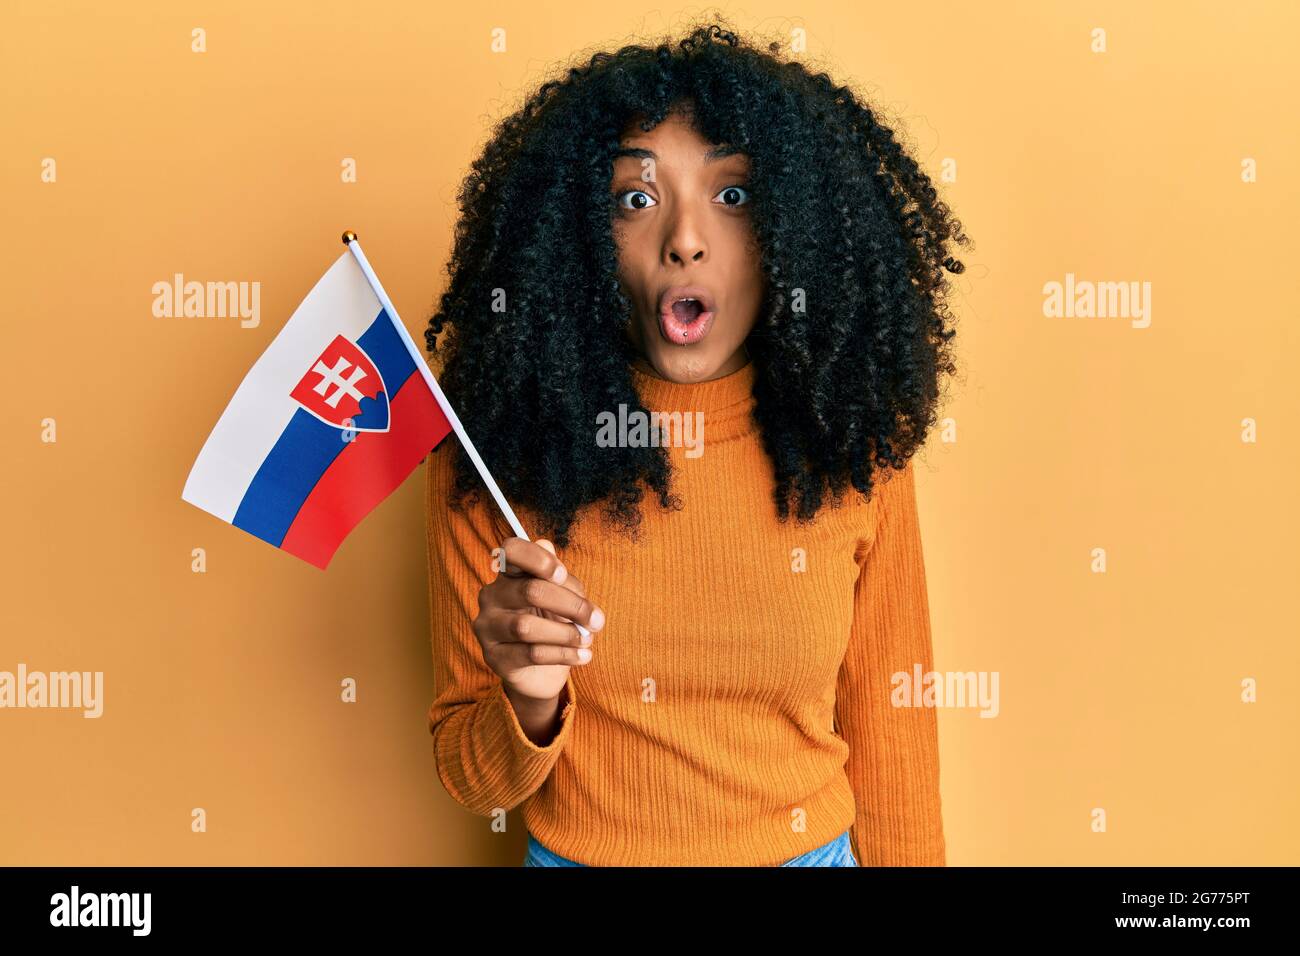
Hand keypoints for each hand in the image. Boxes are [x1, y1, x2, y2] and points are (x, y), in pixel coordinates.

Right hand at [471, 537, 604, 703]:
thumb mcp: (562, 597)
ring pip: (527, 627)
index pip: (511, 551)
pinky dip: (563, 654)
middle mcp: (492, 596)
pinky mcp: (494, 657)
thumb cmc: (552, 623)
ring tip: (587, 640)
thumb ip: (561, 580)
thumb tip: (556, 562)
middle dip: (571, 605)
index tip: (562, 575)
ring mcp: (488, 627)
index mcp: (509, 574)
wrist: (540, 671)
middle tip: (597, 621)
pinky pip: (531, 654)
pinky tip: (582, 655)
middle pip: (530, 590)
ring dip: (566, 634)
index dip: (537, 558)